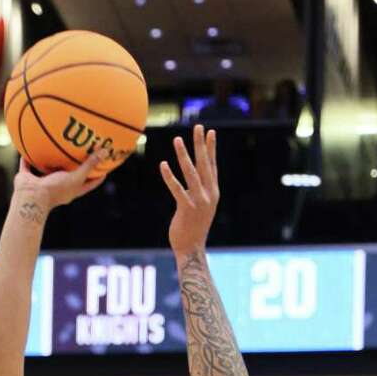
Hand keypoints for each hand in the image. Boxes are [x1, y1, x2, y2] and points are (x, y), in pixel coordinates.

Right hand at [13, 152, 105, 216]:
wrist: (31, 198)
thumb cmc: (56, 190)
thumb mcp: (76, 177)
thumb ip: (89, 165)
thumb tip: (105, 151)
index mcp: (71, 190)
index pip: (90, 184)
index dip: (99, 175)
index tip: (107, 164)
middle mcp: (58, 187)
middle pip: (70, 174)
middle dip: (75, 163)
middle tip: (83, 148)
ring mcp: (43, 183)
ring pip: (48, 168)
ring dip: (51, 158)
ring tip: (57, 143)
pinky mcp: (29, 178)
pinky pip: (28, 164)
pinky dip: (27, 156)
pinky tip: (30, 143)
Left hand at [161, 123, 219, 257]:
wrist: (192, 249)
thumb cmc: (194, 229)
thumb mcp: (201, 207)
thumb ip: (200, 192)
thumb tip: (195, 181)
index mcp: (213, 192)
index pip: (212, 166)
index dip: (211, 148)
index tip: (210, 132)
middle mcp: (208, 194)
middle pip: (204, 164)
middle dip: (201, 144)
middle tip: (198, 126)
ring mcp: (199, 201)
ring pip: (191, 173)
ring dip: (184, 155)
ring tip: (177, 139)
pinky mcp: (186, 209)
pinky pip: (177, 189)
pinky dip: (170, 176)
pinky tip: (163, 164)